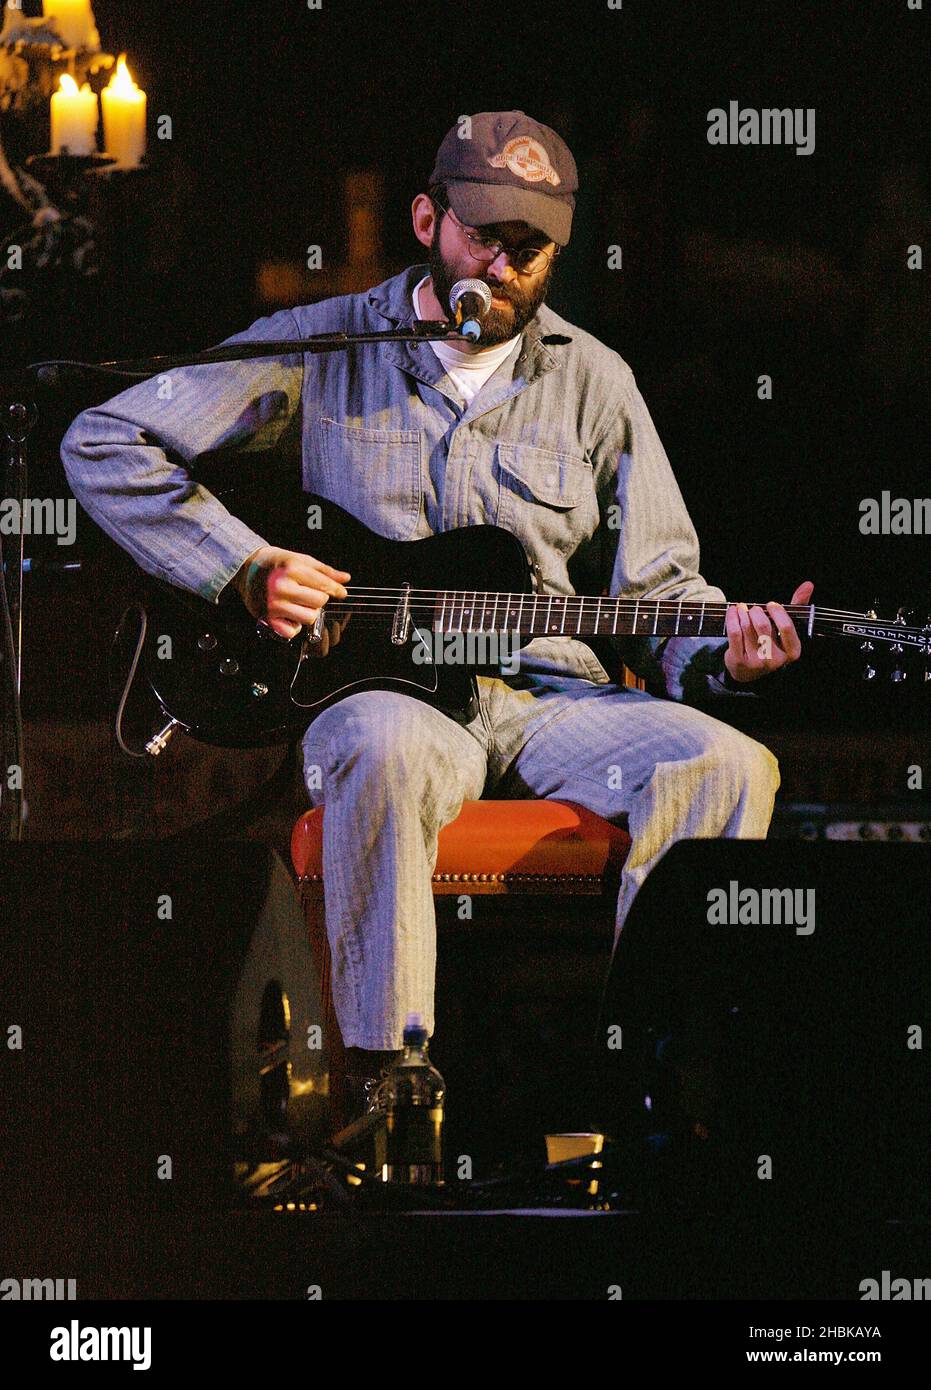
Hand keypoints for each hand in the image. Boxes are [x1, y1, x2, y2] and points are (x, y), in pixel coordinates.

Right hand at [233, 545, 350, 639]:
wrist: (247, 568)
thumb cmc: (277, 563)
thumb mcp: (301, 560)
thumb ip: (324, 571)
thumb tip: (345, 579)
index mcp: (292, 569)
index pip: (324, 585)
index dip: (336, 590)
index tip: (341, 592)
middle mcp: (282, 587)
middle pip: (319, 602)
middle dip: (319, 599)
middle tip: (310, 594)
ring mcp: (274, 604)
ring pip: (309, 618)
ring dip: (309, 612)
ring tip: (300, 603)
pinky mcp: (267, 618)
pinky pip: (292, 631)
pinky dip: (295, 625)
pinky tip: (290, 614)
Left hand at [723, 580, 813, 683]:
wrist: (748, 671)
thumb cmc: (770, 643)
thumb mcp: (785, 628)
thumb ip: (797, 606)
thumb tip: (808, 585)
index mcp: (792, 652)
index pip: (786, 627)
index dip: (777, 612)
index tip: (771, 605)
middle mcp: (775, 660)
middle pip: (763, 625)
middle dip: (756, 611)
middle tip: (753, 609)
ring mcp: (756, 662)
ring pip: (746, 627)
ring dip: (742, 612)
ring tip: (741, 608)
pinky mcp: (739, 661)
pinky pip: (734, 633)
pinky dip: (732, 618)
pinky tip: (732, 612)